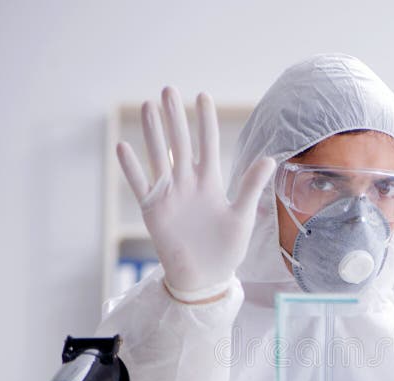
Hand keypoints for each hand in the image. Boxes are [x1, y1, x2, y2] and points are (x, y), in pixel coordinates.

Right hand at [116, 87, 274, 300]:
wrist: (206, 277)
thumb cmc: (227, 250)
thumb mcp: (243, 217)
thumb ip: (250, 187)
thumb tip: (270, 158)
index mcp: (211, 183)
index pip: (208, 145)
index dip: (205, 122)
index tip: (202, 96)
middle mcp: (188, 184)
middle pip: (180, 144)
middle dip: (175, 118)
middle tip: (168, 89)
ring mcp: (169, 195)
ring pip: (159, 157)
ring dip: (152, 133)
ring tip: (147, 106)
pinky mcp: (154, 211)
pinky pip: (141, 185)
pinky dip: (132, 169)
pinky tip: (123, 147)